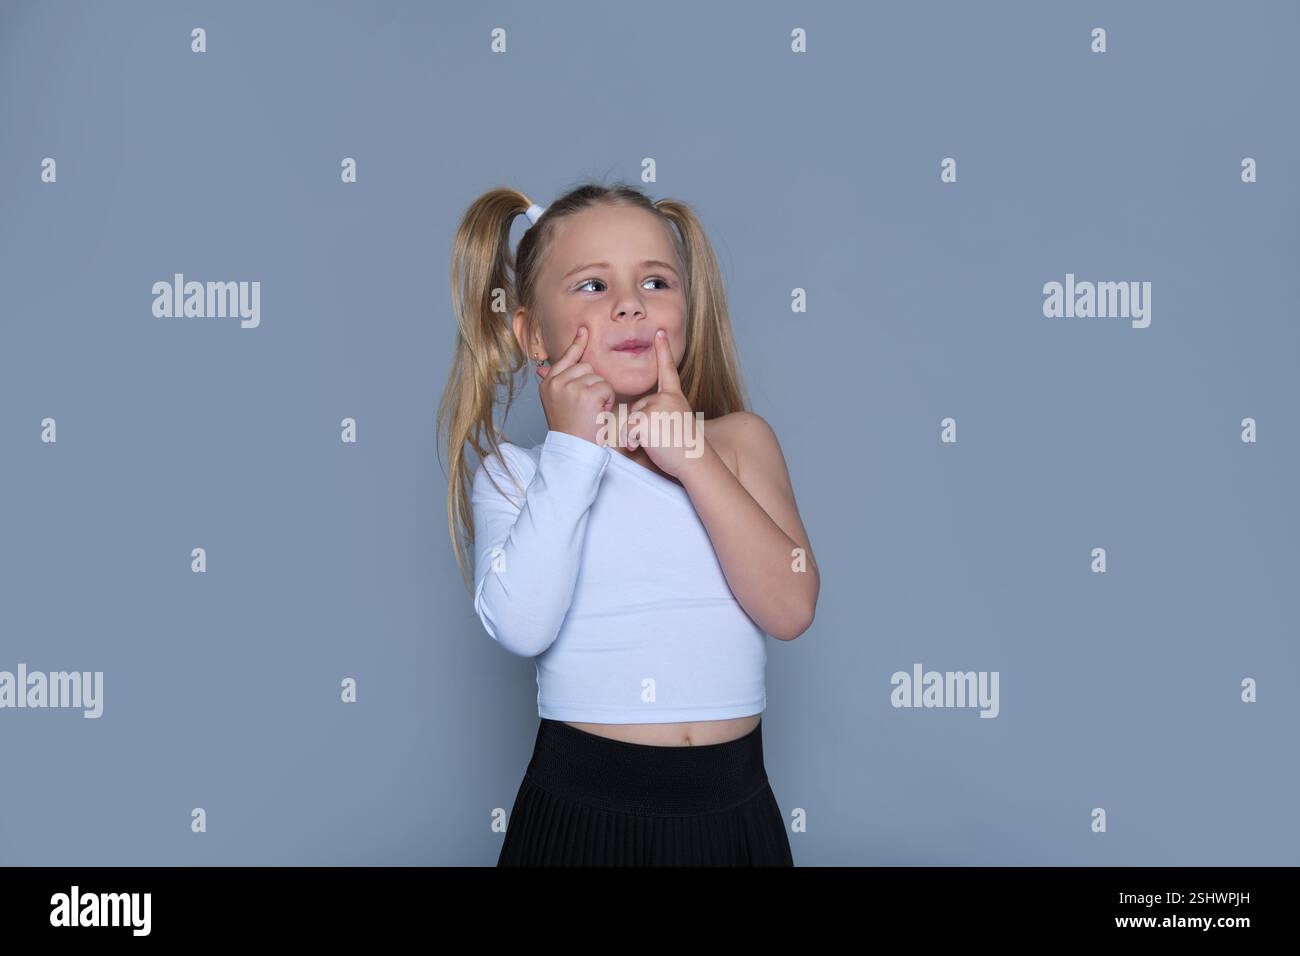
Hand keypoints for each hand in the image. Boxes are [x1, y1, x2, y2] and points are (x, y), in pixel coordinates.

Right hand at [537, 326, 614, 445]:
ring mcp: (570, 387)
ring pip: (598, 377)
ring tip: (591, 412)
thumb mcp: (555, 404)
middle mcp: (555, 382)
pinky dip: (607, 400)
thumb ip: (554, 383)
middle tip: (586, 407)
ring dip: (601, 394)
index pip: (565, 358)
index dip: (577, 344)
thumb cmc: (569, 430)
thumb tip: (542, 368)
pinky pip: (606, 387)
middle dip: (593, 384)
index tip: (584, 329)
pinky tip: (597, 413)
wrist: (571, 450)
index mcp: (548, 384)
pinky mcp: (585, 393)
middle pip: (586, 367)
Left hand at [618, 329, 701, 477]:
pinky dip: (633, 443)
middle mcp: (664, 397)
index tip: (659, 332)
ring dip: (638, 435)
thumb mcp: (676, 422)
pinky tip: (650, 446)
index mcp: (674, 396)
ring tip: (659, 442)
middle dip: (641, 424)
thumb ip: (660, 411)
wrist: (695, 460)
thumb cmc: (685, 448)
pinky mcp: (643, 420)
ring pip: (631, 420)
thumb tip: (639, 418)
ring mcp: (654, 407)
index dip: (663, 350)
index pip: (668, 370)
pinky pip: (628, 431)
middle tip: (663, 437)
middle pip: (637, 407)